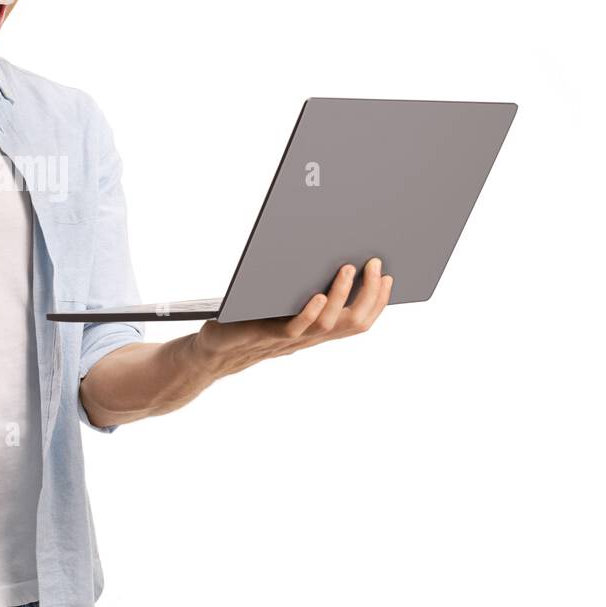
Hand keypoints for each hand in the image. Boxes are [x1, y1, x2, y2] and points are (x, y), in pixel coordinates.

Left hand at [193, 257, 393, 373]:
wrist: (216, 348)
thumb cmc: (251, 321)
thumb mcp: (285, 304)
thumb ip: (308, 289)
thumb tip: (330, 258)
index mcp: (318, 329)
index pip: (359, 321)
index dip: (378, 301)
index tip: (389, 276)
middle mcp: (309, 337)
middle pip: (351, 322)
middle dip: (368, 293)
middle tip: (374, 264)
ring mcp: (289, 338)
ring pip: (327, 324)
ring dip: (341, 295)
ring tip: (346, 269)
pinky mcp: (266, 334)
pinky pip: (293, 328)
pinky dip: (308, 313)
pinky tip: (316, 295)